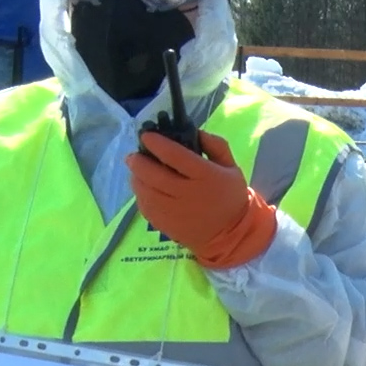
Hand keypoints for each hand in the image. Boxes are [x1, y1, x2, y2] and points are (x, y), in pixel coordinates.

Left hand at [126, 130, 277, 268]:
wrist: (230, 235)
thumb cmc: (230, 196)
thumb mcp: (231, 167)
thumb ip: (215, 145)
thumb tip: (193, 130)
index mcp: (205, 176)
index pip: (174, 154)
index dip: (156, 143)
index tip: (146, 136)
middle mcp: (187, 193)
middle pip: (152, 173)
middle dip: (138, 161)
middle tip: (134, 155)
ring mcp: (173, 211)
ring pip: (144, 190)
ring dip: (136, 177)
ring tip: (137, 171)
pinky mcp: (164, 225)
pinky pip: (144, 206)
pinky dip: (140, 195)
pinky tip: (144, 189)